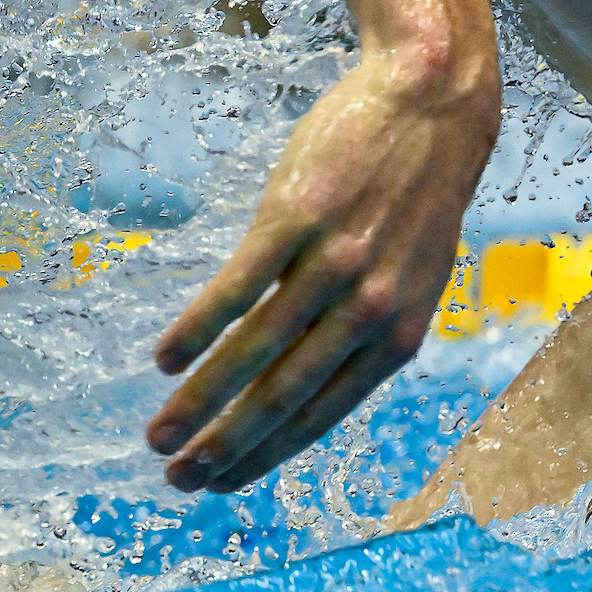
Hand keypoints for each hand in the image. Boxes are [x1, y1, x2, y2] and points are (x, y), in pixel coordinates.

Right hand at [146, 53, 498, 492]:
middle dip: (226, 446)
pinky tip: (165, 360)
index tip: (225, 484)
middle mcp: (371, 309)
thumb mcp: (416, 276)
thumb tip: (321, 378)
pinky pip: (238, 287)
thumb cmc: (417, 197)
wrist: (434, 107)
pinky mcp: (299, 217)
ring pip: (254, 351)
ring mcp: (335, 263)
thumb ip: (374, 328)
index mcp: (400, 333)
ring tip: (157, 435)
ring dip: (198, 400)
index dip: (270, 455)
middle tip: (178, 480)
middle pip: (284, 396)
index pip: (325, 413)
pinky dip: (198, 329)